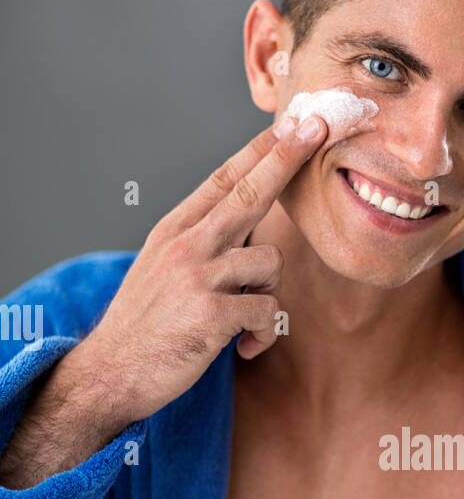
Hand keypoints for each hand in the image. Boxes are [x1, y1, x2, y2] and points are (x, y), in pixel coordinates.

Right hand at [76, 114, 327, 423]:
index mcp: (174, 231)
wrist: (112, 373)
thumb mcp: (161, 270)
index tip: (290, 125)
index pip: (225, 180)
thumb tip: (247, 231)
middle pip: (250, 192)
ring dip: (269, 297)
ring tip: (245, 323)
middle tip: (317, 129)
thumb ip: (200, 246)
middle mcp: (186, 244)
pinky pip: (268, 312)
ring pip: (271, 263)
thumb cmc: (145, 326)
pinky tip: (243, 349)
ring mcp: (197, 276)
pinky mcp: (211, 312)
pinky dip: (264, 335)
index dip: (261, 151)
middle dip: (287, 159)